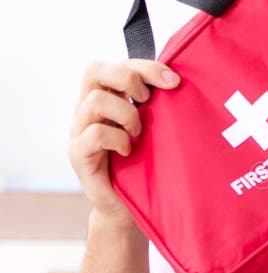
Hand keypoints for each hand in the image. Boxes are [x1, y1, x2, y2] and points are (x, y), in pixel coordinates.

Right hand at [68, 59, 180, 224]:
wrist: (128, 208)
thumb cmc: (145, 165)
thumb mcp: (156, 129)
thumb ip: (160, 105)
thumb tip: (184, 81)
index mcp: (108, 96)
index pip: (119, 64)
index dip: (147, 66)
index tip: (175, 81)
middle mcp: (88, 109)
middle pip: (95, 69)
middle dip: (129, 78)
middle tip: (148, 100)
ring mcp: (80, 130)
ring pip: (97, 100)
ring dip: (127, 113)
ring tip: (140, 133)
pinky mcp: (78, 154)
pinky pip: (95, 133)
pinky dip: (118, 139)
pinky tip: (129, 150)